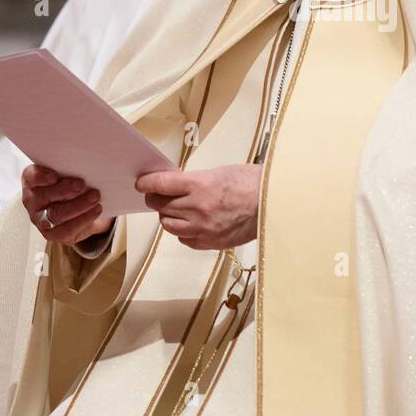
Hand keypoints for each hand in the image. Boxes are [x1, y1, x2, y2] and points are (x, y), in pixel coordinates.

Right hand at [21, 163, 110, 243]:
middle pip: (44, 196)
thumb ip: (71, 168)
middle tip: (82, 184)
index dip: (41, 176)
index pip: (31, 176)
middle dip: (64, 190)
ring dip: (78, 205)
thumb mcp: (70, 172)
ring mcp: (39, 219)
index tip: (54, 176)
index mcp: (32, 180)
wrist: (81, 206)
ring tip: (95, 197)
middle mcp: (32, 200)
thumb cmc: (71, 183)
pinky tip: (96, 210)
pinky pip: (66, 230)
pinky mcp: (51, 234)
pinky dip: (84, 219)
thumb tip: (87, 164)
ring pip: (56, 214)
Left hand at [136, 164, 261, 250]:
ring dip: (168, 216)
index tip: (141, 183)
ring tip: (175, 210)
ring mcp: (203, 228)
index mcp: (200, 185)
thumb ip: (195, 181)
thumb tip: (175, 186)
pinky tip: (190, 224)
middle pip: (161, 205)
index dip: (147, 183)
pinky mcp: (210, 243)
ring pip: (169, 224)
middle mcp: (197, 208)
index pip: (161, 185)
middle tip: (158, 195)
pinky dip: (182, 232)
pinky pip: (184, 239)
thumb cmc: (251, 183)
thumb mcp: (219, 173)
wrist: (273, 203)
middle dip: (157, 199)